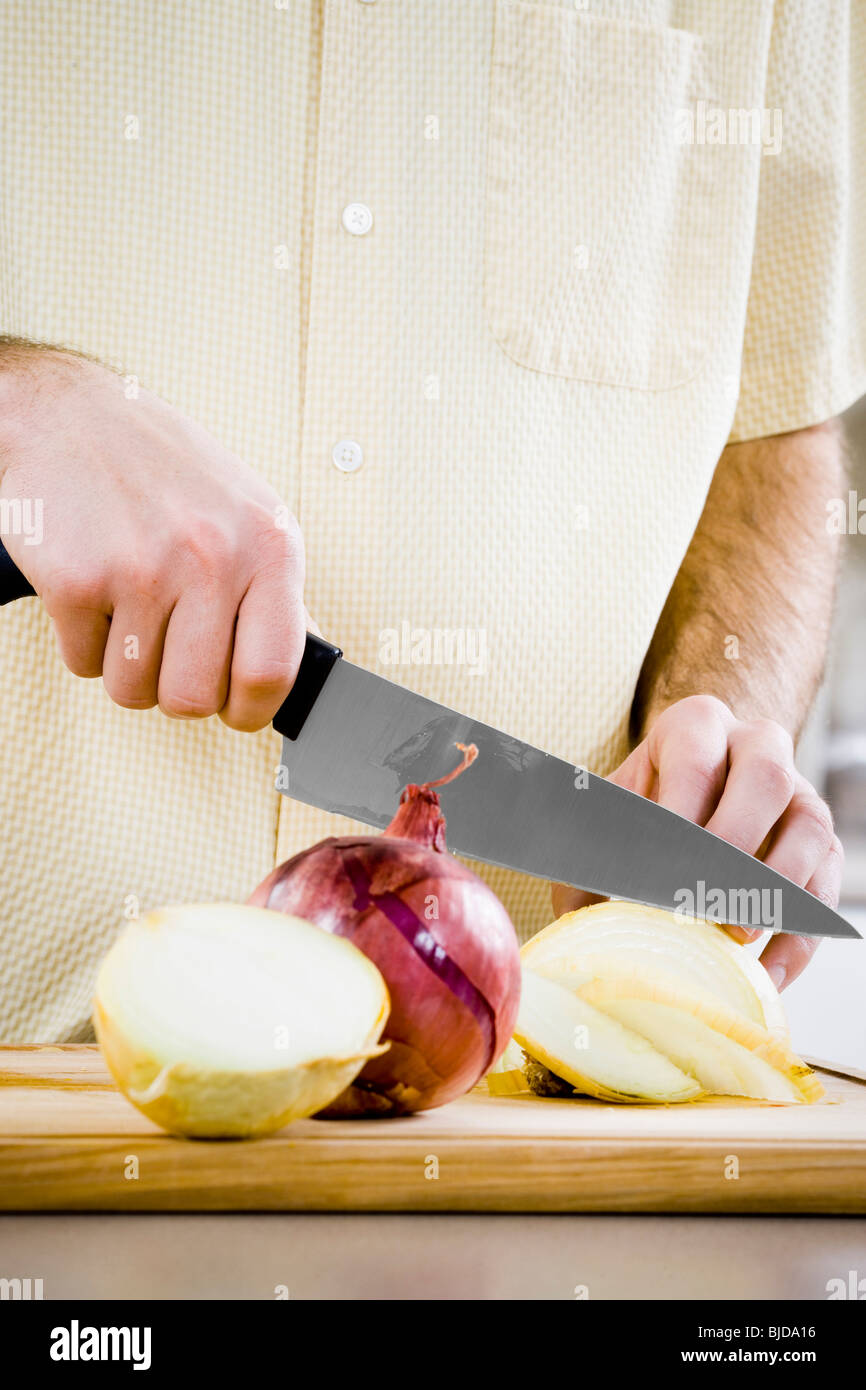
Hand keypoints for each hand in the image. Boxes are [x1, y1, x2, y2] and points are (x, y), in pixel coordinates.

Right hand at [0, 350, 306, 730]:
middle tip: (167, 649)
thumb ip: (274, 590)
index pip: (272, 672)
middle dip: (174, 690)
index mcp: (269, 545)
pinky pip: (83, 665)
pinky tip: (94, 589)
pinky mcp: (77, 580)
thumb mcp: (247, 513)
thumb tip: (303, 664)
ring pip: (134, 691)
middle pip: (195, 699)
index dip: (250, 709)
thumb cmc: (162, 467)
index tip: (235, 707)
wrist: (67, 415)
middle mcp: (213, 557)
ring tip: (129, 608)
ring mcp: (144, 569)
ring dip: (125, 666)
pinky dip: (83, 640)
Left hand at [552, 695, 843, 988]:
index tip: (659, 865)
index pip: (696, 755)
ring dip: (777, 885)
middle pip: (766, 775)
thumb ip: (590, 858)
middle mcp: (754, 746)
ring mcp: (795, 791)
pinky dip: (798, 935)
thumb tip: (579, 925)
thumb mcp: (606, 817)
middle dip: (735, 839)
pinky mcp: (819, 842)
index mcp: (694, 726)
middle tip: (703, 897)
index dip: (682, 808)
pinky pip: (823, 884)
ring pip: (810, 825)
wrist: (681, 798)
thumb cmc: (636, 813)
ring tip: (735, 934)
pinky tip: (766, 975)